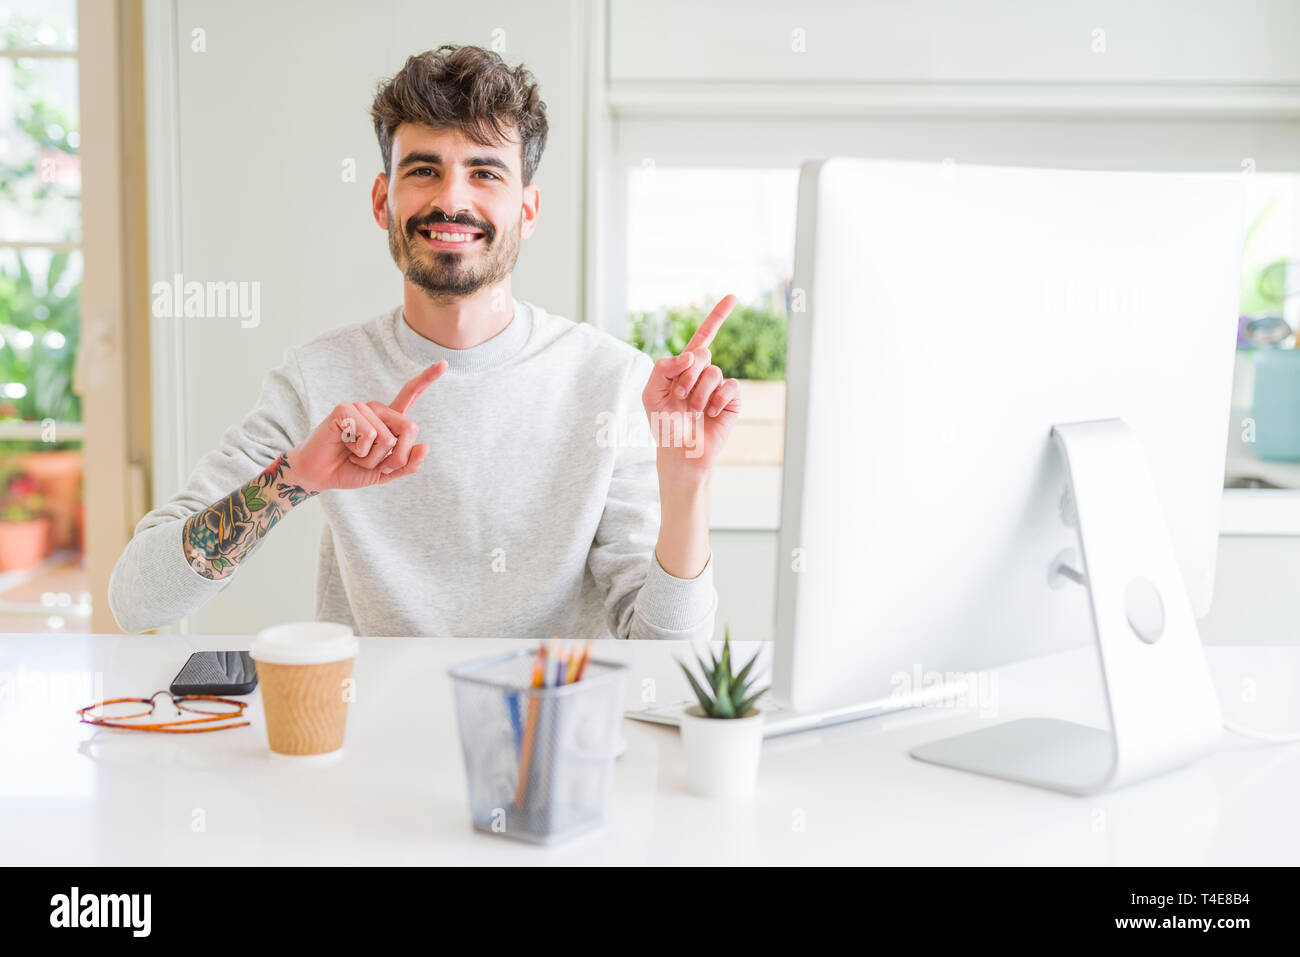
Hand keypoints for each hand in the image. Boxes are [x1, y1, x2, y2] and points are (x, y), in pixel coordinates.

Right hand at [287, 359, 446, 491]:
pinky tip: (344, 445)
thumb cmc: (351, 470)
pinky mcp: (345, 410)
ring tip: (353, 453)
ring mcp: (361, 407)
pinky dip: (358, 450)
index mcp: (388, 420)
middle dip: (396, 457)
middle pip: (409, 429)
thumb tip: (425, 447)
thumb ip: (407, 464)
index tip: (444, 363)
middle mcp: (377, 410)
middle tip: (372, 462)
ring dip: (370, 457)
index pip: (409, 394)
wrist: (320, 475)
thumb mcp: (385, 473)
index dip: (426, 378)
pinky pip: (368, 434)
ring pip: (386, 438)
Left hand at [641, 294, 741, 479]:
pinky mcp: (733, 400)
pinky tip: (710, 414)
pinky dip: (716, 401)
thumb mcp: (651, 393)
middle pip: (701, 353)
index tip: (733, 297)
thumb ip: (663, 368)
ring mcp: (719, 386)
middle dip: (686, 376)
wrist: (679, 452)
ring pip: (712, 372)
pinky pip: (729, 387)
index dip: (718, 316)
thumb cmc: (663, 424)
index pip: (703, 336)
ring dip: (698, 394)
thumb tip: (691, 354)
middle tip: (680, 397)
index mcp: (685, 366)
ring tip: (693, 410)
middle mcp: (704, 372)